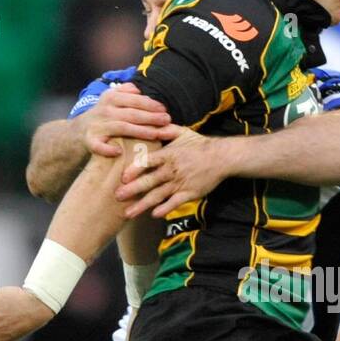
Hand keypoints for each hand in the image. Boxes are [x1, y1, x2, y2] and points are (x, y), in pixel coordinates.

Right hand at [82, 85, 179, 157]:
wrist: (78, 130)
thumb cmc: (104, 114)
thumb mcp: (112, 97)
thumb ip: (126, 90)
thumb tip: (140, 88)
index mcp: (111, 98)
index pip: (134, 100)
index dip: (150, 104)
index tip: (164, 109)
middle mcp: (104, 110)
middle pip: (131, 114)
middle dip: (150, 117)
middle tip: (166, 121)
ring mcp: (97, 126)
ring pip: (121, 128)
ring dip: (140, 131)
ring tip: (156, 134)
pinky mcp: (90, 140)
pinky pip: (98, 146)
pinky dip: (107, 149)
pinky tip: (118, 152)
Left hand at [115, 128, 232, 218]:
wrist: (222, 157)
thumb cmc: (200, 145)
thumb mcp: (183, 132)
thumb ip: (165, 129)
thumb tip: (151, 125)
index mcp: (168, 155)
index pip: (147, 162)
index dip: (134, 170)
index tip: (122, 177)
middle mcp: (172, 170)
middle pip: (149, 181)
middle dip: (132, 190)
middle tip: (117, 197)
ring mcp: (180, 183)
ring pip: (158, 196)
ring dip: (142, 205)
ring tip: (129, 213)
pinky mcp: (190, 193)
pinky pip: (174, 203)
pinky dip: (164, 209)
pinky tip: (154, 215)